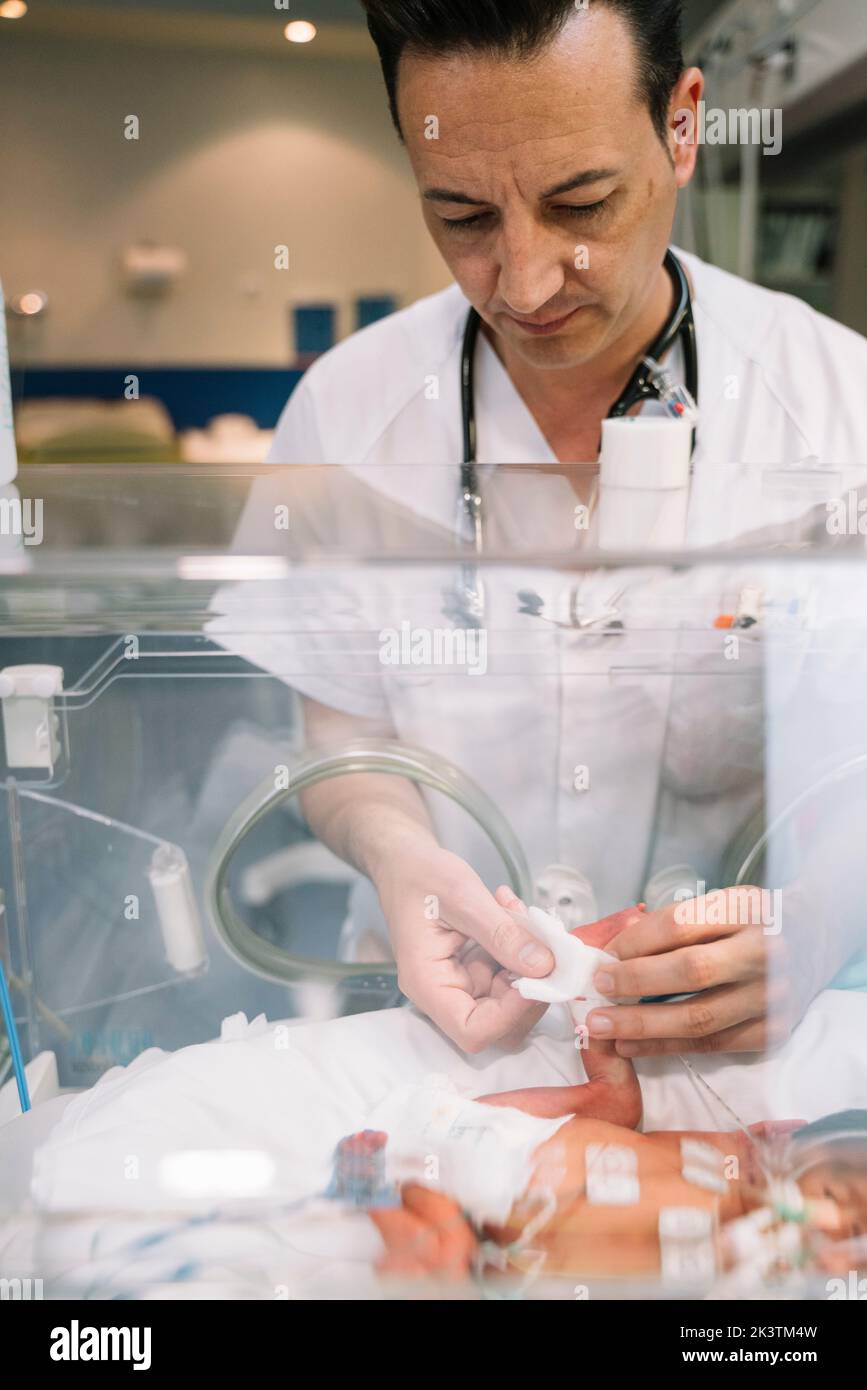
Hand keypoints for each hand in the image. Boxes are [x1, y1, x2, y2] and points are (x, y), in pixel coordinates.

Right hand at [374, 841, 553, 1052]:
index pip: (472, 1030)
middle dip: (529, 986)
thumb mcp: (463, 896)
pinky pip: (506, 972)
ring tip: (519, 913)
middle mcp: (443, 991)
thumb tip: (544, 966)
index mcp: (427, 983)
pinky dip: (520, 947)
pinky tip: (511, 911)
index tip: (536, 974)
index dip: (510, 1013)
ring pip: (509, 998)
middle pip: (496, 1022)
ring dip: (528, 961)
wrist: (405, 861)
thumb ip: (502, 933)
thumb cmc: (420, 876)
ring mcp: (460, 981)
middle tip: (543, 943)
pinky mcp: (474, 968)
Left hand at [584, 886, 803, 1055]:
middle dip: (635, 982)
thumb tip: (616, 950)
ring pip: (698, 1018)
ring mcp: (769, 996)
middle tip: (598, 990)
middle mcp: (762, 953)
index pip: (679, 924)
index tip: (603, 957)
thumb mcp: (722, 904)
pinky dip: (666, 1048)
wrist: (814, 941)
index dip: (633, 942)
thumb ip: (677, 922)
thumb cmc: (751, 921)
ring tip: (601, 1028)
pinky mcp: (772, 1030)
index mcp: (744, 910)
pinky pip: (711, 1045)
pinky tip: (632, 1047)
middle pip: (690, 971)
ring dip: (641, 1026)